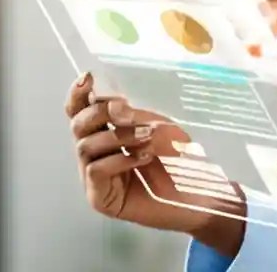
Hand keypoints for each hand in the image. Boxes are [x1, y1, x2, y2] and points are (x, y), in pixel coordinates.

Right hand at [64, 73, 244, 256]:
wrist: (198, 192)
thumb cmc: (179, 157)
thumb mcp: (158, 126)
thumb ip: (131, 115)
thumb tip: (108, 103)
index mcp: (106, 132)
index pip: (80, 111)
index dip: (78, 95)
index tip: (88, 78)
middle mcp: (94, 153)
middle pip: (77, 125)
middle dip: (100, 112)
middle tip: (127, 112)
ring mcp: (94, 177)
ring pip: (85, 146)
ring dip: (117, 136)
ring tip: (147, 137)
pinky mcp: (100, 198)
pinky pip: (95, 171)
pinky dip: (119, 159)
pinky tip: (144, 157)